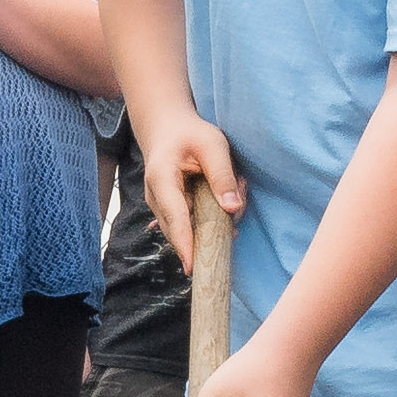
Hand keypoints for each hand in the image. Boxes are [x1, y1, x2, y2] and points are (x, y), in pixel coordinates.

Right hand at [140, 118, 243, 283]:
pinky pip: (190, 222)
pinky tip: (227, 198)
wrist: (166, 128)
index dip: (185, 245)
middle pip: (182, 230)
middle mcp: (156, 198)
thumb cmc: (189, 133)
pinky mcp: (170, 209)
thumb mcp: (212, 146)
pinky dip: (210, 216)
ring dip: (216, 219)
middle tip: (240, 199)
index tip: (193, 268)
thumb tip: (233, 209)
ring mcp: (161, 206)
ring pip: (188, 228)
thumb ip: (223, 175)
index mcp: (162, 180)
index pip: (175, 218)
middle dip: (214, 227)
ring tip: (237, 187)